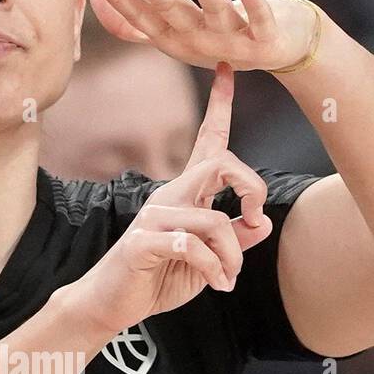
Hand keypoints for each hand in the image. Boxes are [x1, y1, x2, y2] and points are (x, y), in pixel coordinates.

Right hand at [67, 63, 272, 337]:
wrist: (110, 306)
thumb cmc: (155, 280)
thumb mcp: (208, 262)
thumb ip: (233, 240)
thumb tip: (263, 223)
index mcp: (184, 194)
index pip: (207, 141)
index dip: (220, 104)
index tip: (228, 67)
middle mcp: (168, 196)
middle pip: (221, 162)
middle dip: (252, 189)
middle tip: (253, 221)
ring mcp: (153, 217)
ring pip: (213, 218)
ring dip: (232, 254)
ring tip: (228, 279)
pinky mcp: (143, 242)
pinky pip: (192, 246)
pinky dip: (213, 269)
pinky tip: (215, 285)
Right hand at [89, 0, 318, 72]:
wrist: (277, 53)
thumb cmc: (220, 38)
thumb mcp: (172, 33)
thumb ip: (133, 23)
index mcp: (176, 41)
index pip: (142, 18)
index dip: (119, 0)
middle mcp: (199, 42)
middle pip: (172, 11)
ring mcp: (232, 42)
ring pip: (215, 13)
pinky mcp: (264, 39)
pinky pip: (259, 20)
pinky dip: (253, 3)